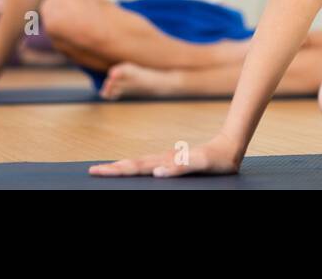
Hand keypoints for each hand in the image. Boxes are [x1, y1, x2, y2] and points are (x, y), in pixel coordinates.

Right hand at [89, 132, 243, 178]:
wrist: (228, 147)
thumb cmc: (217, 160)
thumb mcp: (202, 164)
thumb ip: (181, 167)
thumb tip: (156, 173)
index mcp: (165, 160)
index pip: (136, 167)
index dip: (116, 170)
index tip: (98, 170)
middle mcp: (163, 159)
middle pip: (133, 164)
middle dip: (112, 168)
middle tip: (92, 171)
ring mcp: (166, 160)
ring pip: (139, 164)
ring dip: (121, 167)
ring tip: (106, 170)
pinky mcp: (171, 162)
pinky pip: (148, 165)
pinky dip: (135, 168)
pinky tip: (132, 169)